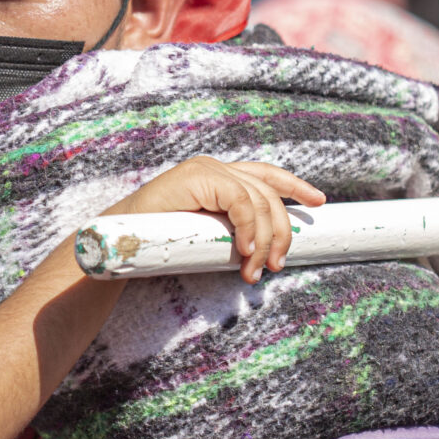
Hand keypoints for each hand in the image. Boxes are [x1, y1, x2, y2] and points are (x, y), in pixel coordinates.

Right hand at [107, 157, 325, 281]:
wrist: (120, 238)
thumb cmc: (160, 242)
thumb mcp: (206, 236)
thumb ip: (231, 233)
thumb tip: (265, 254)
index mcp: (220, 178)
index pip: (266, 175)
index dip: (295, 185)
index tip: (318, 201)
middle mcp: (217, 168)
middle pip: (269, 194)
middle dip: (280, 233)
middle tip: (276, 266)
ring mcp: (208, 169)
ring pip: (259, 201)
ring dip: (263, 241)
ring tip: (255, 270)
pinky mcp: (199, 176)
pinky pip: (240, 201)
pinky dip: (249, 228)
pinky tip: (245, 252)